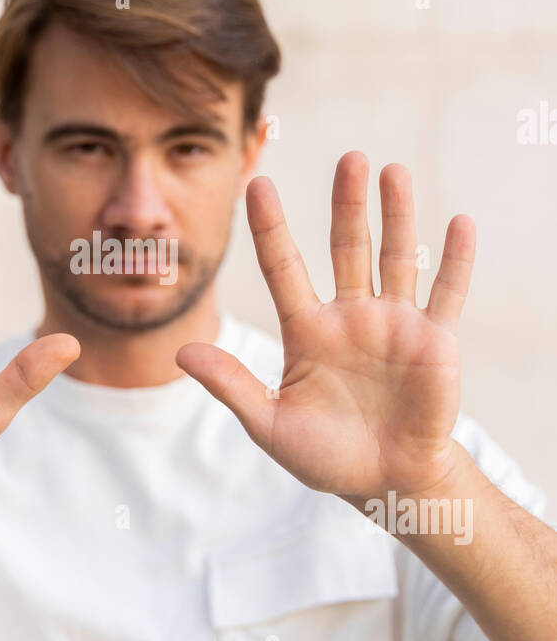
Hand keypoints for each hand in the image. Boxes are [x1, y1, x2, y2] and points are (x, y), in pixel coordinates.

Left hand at [177, 152, 474, 502]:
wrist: (386, 483)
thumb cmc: (325, 456)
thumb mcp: (269, 424)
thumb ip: (231, 385)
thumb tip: (181, 352)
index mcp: (306, 330)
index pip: (283, 267)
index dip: (270, 227)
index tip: (259, 184)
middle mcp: (349, 315)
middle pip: (346, 247)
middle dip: (347, 203)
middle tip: (350, 157)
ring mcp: (394, 323)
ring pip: (395, 256)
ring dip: (397, 215)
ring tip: (393, 171)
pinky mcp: (434, 340)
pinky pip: (446, 292)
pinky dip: (454, 260)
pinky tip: (459, 223)